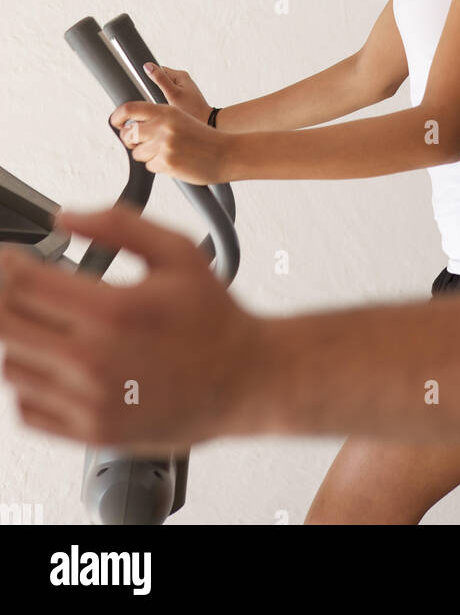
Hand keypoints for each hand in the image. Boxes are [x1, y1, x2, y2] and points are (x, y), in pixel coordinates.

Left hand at [0, 207, 267, 450]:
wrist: (245, 380)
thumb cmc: (214, 318)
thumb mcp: (177, 252)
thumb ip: (118, 225)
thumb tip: (64, 218)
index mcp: (113, 311)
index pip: (24, 283)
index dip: (9, 264)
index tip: (12, 257)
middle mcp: (94, 360)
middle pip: (7, 324)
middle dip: (5, 295)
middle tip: (19, 284)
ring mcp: (89, 402)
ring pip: (12, 366)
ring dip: (19, 338)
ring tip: (47, 324)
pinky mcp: (91, 433)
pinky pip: (27, 410)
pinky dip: (30, 384)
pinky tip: (56, 363)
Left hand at [109, 101, 232, 184]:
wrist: (226, 154)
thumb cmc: (203, 137)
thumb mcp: (181, 118)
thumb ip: (158, 118)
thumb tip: (130, 125)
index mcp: (166, 111)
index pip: (130, 108)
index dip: (118, 116)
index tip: (116, 122)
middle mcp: (163, 126)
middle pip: (128, 134)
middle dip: (129, 140)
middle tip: (137, 142)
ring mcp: (164, 145)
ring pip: (137, 153)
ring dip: (147, 154)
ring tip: (166, 152)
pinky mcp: (166, 163)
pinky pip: (150, 166)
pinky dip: (159, 165)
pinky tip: (174, 161)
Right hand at [143, 64, 211, 122]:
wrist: (206, 121)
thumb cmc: (191, 109)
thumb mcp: (172, 93)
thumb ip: (160, 79)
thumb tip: (148, 66)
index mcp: (180, 75)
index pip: (159, 69)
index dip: (152, 79)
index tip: (153, 90)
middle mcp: (183, 79)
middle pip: (162, 79)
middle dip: (157, 89)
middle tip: (162, 99)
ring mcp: (183, 88)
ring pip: (165, 88)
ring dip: (162, 96)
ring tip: (168, 104)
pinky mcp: (183, 96)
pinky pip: (170, 95)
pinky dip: (168, 100)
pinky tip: (171, 107)